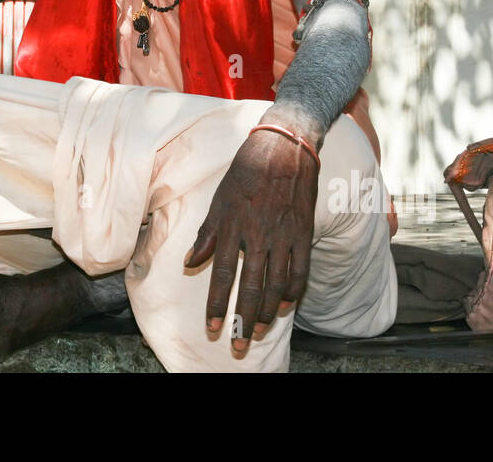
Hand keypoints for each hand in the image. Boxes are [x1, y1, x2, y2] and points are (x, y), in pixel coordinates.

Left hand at [185, 125, 319, 354]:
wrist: (284, 147)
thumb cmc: (246, 171)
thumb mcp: (219, 199)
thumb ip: (206, 234)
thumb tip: (189, 262)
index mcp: (232, 225)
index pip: (221, 274)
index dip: (217, 304)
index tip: (212, 328)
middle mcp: (258, 234)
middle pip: (251, 287)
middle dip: (242, 320)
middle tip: (238, 345)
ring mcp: (283, 235)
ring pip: (276, 285)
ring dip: (267, 312)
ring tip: (257, 330)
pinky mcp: (303, 232)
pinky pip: (300, 270)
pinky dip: (293, 291)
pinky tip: (285, 305)